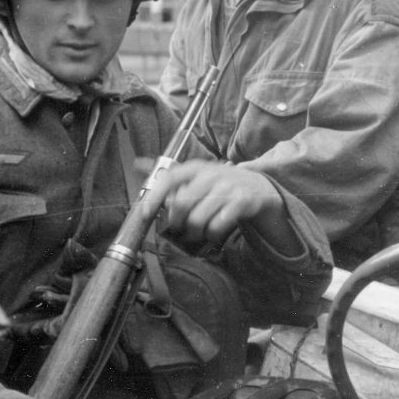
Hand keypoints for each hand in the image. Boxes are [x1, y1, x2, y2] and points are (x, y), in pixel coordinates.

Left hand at [141, 159, 282, 245]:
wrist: (262, 189)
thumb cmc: (223, 186)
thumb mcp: (198, 176)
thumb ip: (171, 175)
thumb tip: (137, 164)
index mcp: (197, 167)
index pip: (170, 177)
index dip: (154, 196)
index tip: (146, 214)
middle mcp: (212, 173)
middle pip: (181, 203)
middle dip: (177, 222)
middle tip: (182, 228)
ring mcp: (229, 186)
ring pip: (198, 218)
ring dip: (195, 232)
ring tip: (199, 233)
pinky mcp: (243, 201)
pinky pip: (218, 225)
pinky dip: (213, 234)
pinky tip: (215, 232)